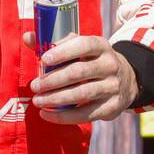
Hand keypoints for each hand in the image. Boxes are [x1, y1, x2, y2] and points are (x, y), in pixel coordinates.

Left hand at [21, 31, 136, 123]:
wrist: (126, 80)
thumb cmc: (91, 61)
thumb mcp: (80, 48)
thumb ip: (54, 43)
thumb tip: (28, 38)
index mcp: (101, 45)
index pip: (84, 45)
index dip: (63, 52)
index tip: (44, 59)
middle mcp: (110, 65)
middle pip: (79, 72)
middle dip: (53, 80)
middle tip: (35, 86)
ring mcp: (113, 86)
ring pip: (82, 94)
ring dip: (56, 98)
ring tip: (38, 101)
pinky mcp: (112, 107)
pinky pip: (86, 114)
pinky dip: (64, 116)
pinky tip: (47, 114)